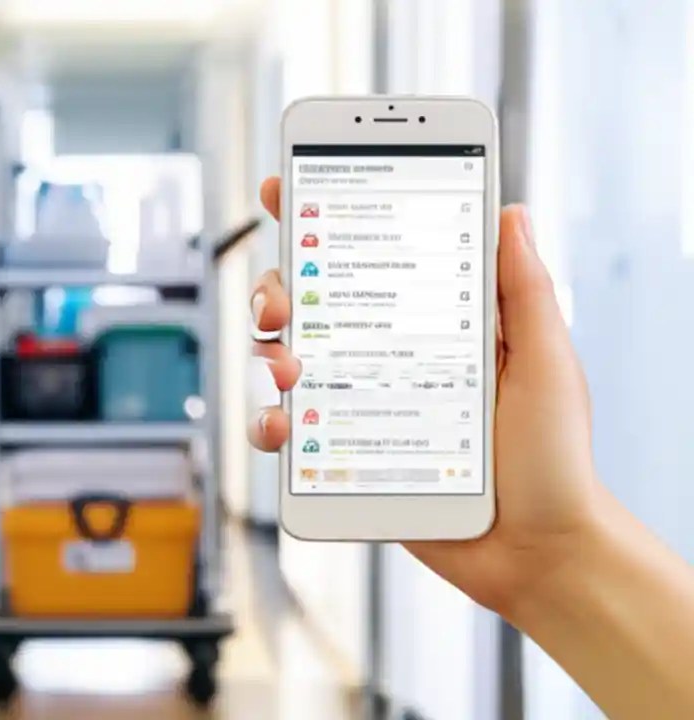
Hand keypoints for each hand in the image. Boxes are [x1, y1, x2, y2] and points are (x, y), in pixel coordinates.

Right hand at [248, 177, 606, 617]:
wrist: (537, 551)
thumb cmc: (555, 458)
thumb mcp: (547, 362)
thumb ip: (524, 289)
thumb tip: (509, 210)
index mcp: (435, 322)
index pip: (374, 255)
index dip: (326, 215)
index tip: (286, 185)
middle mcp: (389, 356)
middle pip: (312, 299)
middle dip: (280, 284)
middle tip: (283, 298)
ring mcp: (361, 403)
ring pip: (285, 358)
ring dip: (270, 351)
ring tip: (290, 367)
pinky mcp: (343, 454)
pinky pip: (287, 433)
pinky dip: (270, 426)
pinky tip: (284, 427)